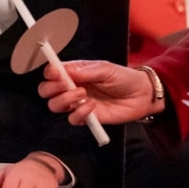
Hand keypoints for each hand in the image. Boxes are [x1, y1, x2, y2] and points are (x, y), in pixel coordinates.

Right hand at [39, 60, 159, 125]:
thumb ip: (86, 70)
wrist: (142, 95)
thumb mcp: (106, 69)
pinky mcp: (87, 117)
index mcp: (75, 72)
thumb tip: (66, 71)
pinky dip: (79, 113)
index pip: (53, 72)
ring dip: (64, 100)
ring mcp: (78, 103)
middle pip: (46, 91)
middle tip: (65, 85)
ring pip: (55, 106)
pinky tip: (92, 106)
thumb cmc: (124, 77)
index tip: (56, 74)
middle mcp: (72, 87)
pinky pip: (72, 119)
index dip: (50, 73)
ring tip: (82, 94)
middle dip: (51, 88)